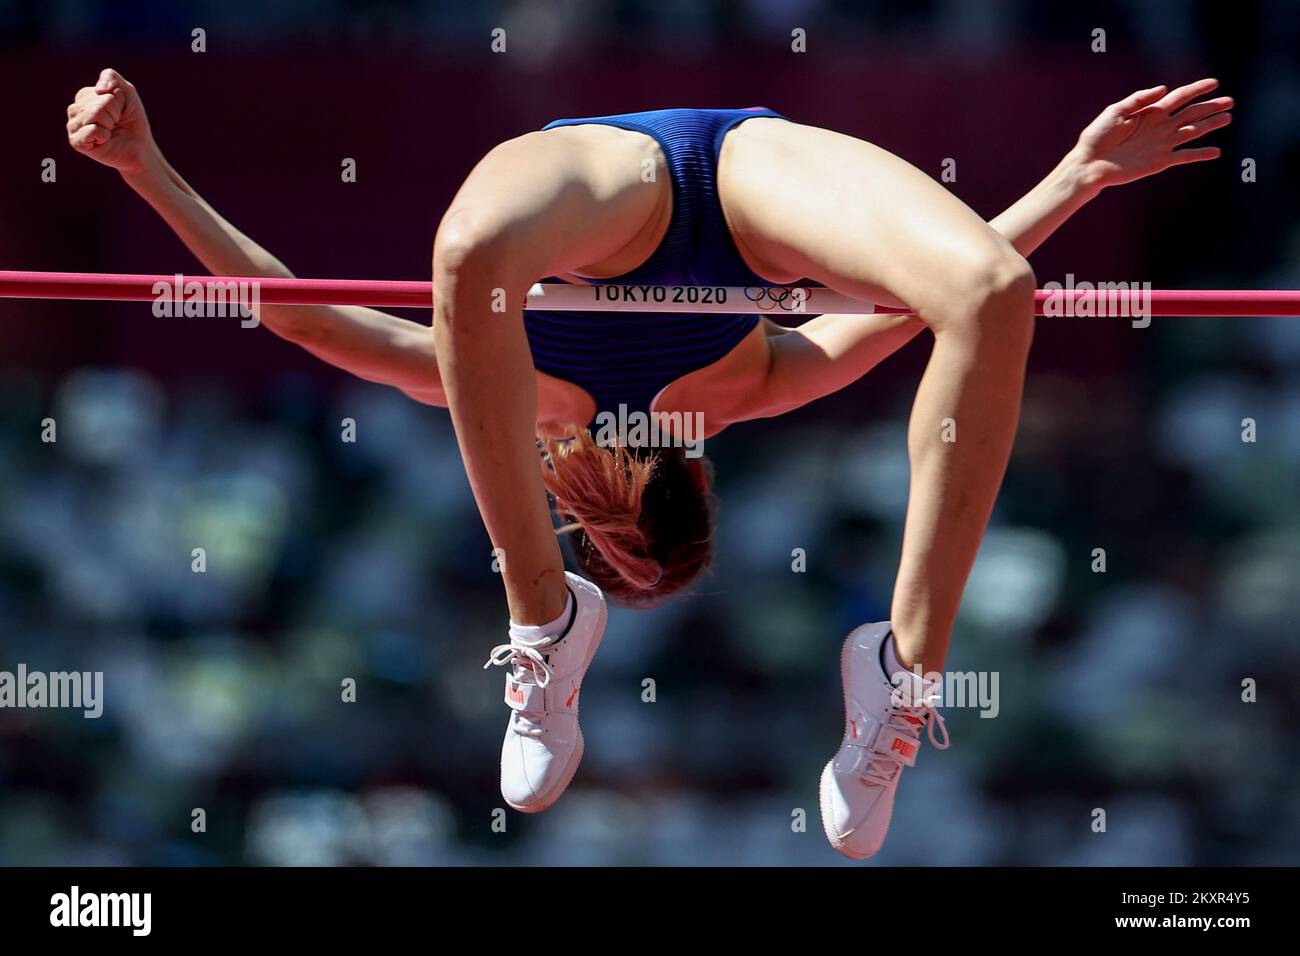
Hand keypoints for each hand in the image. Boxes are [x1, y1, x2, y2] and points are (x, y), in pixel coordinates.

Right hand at [66, 68, 156, 173]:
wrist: (139, 147)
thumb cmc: (131, 119)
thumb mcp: (127, 92)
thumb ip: (111, 77)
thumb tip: (100, 89)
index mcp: (84, 96)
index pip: (102, 90)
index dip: (117, 101)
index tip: (119, 111)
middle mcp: (75, 109)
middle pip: (99, 103)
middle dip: (115, 113)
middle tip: (116, 123)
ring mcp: (73, 126)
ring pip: (95, 113)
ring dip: (110, 123)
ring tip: (110, 130)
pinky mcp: (76, 142)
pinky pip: (91, 130)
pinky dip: (104, 135)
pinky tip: (104, 140)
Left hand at [1071, 78, 1231, 190]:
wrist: (1088, 164)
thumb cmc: (1097, 137)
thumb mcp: (1115, 111)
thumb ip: (1140, 98)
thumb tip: (1165, 89)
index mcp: (1150, 112)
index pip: (1180, 97)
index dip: (1197, 89)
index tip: (1214, 83)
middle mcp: (1160, 127)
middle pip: (1191, 113)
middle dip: (1210, 106)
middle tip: (1230, 101)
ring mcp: (1161, 144)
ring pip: (1192, 132)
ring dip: (1210, 125)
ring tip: (1228, 118)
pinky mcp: (1160, 161)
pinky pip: (1185, 156)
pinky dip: (1200, 154)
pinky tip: (1216, 151)